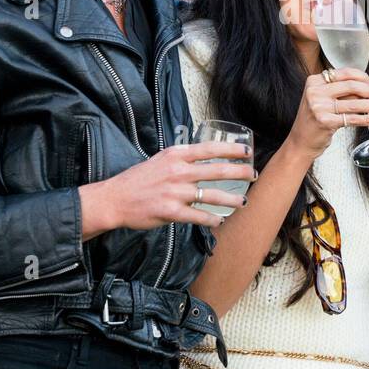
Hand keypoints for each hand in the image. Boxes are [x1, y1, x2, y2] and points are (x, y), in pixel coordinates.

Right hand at [80, 141, 255, 237]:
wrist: (114, 199)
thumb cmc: (137, 179)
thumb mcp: (160, 160)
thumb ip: (181, 159)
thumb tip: (202, 158)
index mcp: (176, 155)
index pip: (210, 149)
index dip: (232, 150)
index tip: (247, 152)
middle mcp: (178, 171)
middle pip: (217, 170)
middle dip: (240, 172)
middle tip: (253, 175)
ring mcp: (175, 192)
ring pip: (212, 195)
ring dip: (231, 199)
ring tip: (244, 201)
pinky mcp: (170, 211)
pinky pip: (198, 216)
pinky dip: (212, 219)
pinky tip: (220, 220)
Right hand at [285, 67, 368, 158]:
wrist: (300, 141)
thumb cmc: (314, 120)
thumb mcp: (321, 99)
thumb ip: (339, 91)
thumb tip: (367, 87)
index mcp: (314, 81)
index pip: (344, 73)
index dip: (362, 77)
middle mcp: (315, 92)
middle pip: (351, 86)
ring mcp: (319, 107)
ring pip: (355, 103)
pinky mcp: (325, 122)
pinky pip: (353, 118)